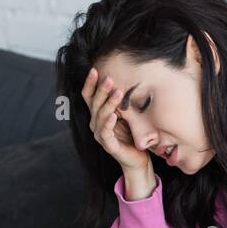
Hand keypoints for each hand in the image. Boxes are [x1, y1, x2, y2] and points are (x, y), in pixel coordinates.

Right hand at [82, 66, 155, 181]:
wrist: (137, 158)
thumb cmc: (131, 135)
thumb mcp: (126, 114)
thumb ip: (121, 102)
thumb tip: (124, 81)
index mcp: (98, 115)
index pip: (89, 96)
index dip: (90, 83)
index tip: (94, 69)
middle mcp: (95, 124)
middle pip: (94, 104)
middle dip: (101, 90)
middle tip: (109, 79)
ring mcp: (100, 135)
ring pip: (100, 116)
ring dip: (109, 103)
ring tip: (118, 93)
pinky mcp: (108, 146)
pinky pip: (105, 133)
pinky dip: (108, 123)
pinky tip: (113, 115)